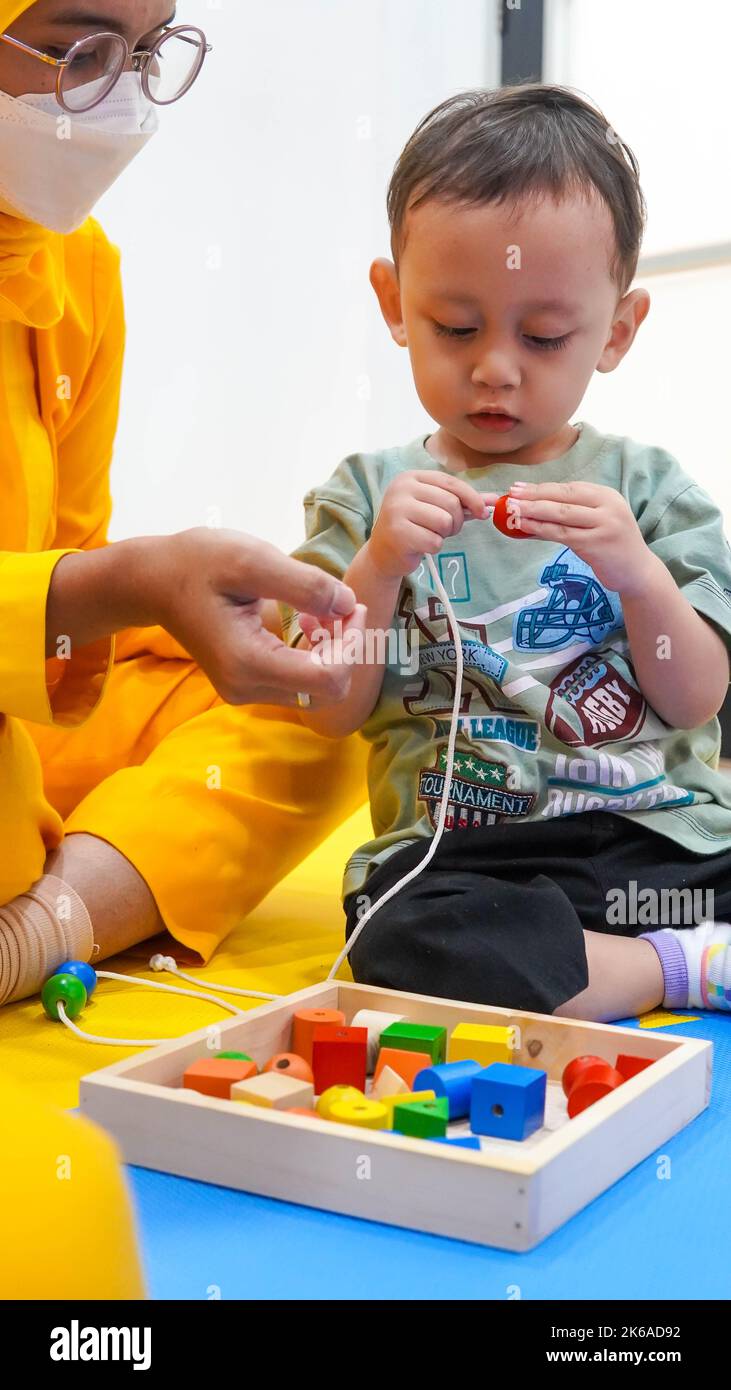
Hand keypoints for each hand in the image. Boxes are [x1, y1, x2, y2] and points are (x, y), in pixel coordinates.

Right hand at [150, 528, 362, 706]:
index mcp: (248, 663)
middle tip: (339, 605)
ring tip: (316, 609)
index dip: (353, 644)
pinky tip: (303, 620)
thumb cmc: (197, 563)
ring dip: (330, 650)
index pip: (328, 678)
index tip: (352, 605)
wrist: (153, 581)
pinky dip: (313, 654)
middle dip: (345, 648)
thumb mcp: (252, 560)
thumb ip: (304, 584)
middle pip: (327, 690)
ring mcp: (245, 692)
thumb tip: (348, 605)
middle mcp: (247, 689)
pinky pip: (298, 682)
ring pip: (316, 689)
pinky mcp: (247, 685)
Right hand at [370, 470, 488, 578]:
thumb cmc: (414, 526)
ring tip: (430, 535)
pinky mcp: (398, 533)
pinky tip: (420, 545)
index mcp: (411, 477)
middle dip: (456, 521)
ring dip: (444, 534)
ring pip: (444, 521)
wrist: (384, 553)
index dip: (472, 497)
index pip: (451, 482)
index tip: (483, 512)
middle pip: (451, 503)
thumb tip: (494, 500)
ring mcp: (397, 510)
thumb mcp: (436, 508)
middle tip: (445, 530)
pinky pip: (434, 541)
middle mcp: (401, 489)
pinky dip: (433, 547)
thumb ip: (463, 502)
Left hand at [484, 480, 655, 595]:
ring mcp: (603, 524)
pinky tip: (525, 528)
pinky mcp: (595, 544)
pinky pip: (561, 534)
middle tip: (510, 495)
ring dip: (533, 511)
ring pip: (560, 514)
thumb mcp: (600, 521)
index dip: (542, 487)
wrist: (638, 572)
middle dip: (533, 495)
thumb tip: (536, 507)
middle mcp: (607, 506)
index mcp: (607, 495)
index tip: (519, 487)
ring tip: (511, 510)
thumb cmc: (613, 546)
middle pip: (563, 497)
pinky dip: (540, 529)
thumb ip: (576, 512)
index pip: (569, 488)